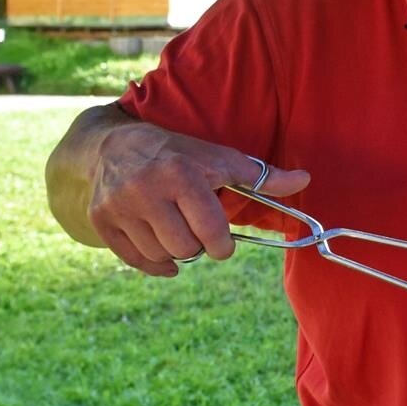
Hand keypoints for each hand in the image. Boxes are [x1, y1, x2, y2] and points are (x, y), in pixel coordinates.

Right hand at [87, 128, 308, 276]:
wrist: (113, 144)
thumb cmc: (178, 153)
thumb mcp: (220, 158)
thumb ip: (263, 177)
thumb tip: (305, 180)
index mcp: (182, 174)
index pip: (212, 234)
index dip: (222, 245)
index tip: (220, 238)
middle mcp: (147, 190)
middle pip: (186, 248)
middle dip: (197, 245)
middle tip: (194, 228)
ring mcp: (119, 206)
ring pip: (161, 256)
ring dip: (174, 250)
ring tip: (173, 227)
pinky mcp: (101, 220)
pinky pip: (136, 260)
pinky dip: (153, 261)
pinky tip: (158, 245)